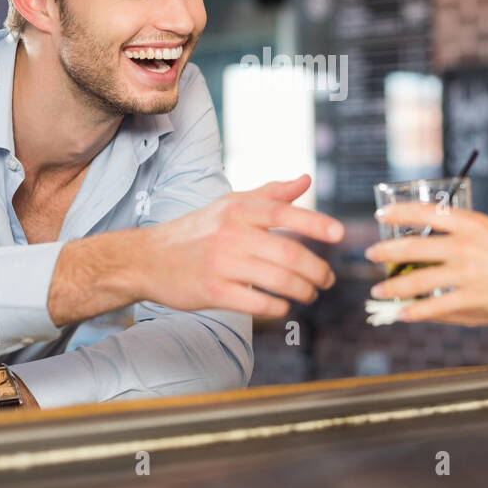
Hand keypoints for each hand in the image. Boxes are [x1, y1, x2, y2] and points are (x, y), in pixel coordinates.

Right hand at [121, 174, 343, 318]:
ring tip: (310, 294)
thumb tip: (306, 180)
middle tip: (327, 280)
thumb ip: (270, 194)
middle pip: (289, 252)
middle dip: (316, 270)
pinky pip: (257, 303)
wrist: (148, 258)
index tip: (339, 235)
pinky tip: (283, 306)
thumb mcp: (230, 205)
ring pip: (278, 279)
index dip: (315, 223)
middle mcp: (231, 233)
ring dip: (303, 290)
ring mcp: (222, 263)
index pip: (284, 212)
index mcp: (239, 210)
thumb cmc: (196, 231)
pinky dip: (278, 307)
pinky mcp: (213, 291)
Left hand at [365, 204, 487, 325]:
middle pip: (412, 247)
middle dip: (386, 252)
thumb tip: (431, 244)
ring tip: (379, 289)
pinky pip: (435, 307)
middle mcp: (465, 245)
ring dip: (392, 286)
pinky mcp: (472, 300)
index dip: (398, 212)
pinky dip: (414, 311)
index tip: (381, 214)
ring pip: (416, 280)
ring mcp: (466, 274)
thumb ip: (463, 235)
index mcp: (471, 222)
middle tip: (372, 254)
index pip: (424, 213)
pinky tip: (402, 313)